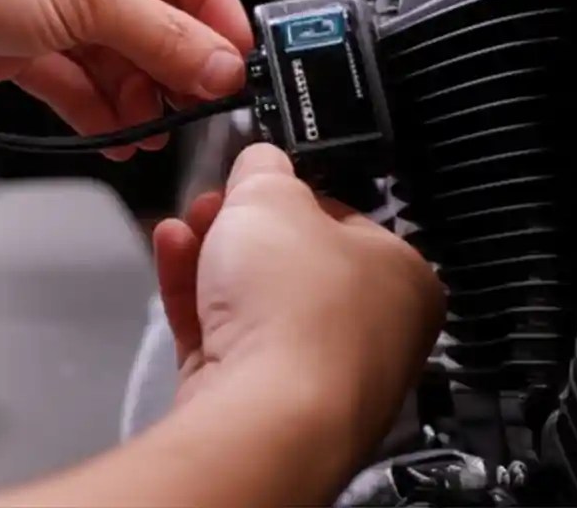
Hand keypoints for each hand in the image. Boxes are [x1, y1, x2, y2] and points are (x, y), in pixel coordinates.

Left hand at [0, 0, 252, 159]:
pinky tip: (116, 138)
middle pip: (154, 18)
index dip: (215, 9)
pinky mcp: (26, 50)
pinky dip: (99, 114)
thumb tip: (219, 65)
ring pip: (118, 60)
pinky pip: (80, 86)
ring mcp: (53, 7)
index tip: (236, 57)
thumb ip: (163, 37)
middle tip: (198, 107)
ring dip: (139, 100)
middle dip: (176, 66)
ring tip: (153, 133)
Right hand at [152, 144, 443, 470]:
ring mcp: (314, 374)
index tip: (254, 178)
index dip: (293, 192)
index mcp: (405, 279)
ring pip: (254, 302)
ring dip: (212, 255)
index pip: (347, 219)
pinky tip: (171, 253)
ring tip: (182, 224)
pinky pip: (225, 336)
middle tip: (212, 202)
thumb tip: (260, 161)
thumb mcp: (273, 197)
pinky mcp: (260, 402)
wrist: (265, 415)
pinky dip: (196, 296)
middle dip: (242, 226)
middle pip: (293, 262)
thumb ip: (264, 170)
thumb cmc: (296, 306)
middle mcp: (371, 332)